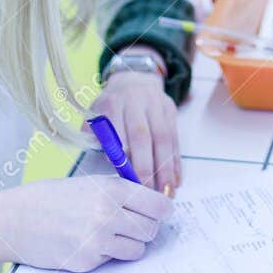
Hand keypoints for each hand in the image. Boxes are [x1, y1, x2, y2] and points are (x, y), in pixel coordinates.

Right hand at [0, 175, 171, 272]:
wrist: (14, 220)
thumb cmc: (48, 197)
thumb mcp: (88, 183)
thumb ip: (119, 191)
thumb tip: (149, 201)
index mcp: (111, 190)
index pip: (157, 205)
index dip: (162, 209)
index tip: (160, 211)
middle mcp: (108, 215)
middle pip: (152, 229)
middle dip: (146, 227)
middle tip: (134, 223)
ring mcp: (98, 242)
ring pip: (138, 249)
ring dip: (130, 243)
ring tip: (111, 234)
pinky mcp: (88, 262)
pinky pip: (113, 260)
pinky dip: (107, 254)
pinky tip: (87, 242)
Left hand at [90, 66, 181, 194]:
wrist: (133, 80)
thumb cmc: (111, 107)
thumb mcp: (96, 114)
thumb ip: (96, 136)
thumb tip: (106, 159)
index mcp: (112, 102)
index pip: (116, 130)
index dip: (120, 154)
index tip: (123, 177)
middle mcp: (135, 100)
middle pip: (142, 135)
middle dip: (145, 167)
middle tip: (146, 192)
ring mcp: (156, 104)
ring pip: (163, 138)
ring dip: (165, 168)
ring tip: (166, 193)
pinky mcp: (170, 110)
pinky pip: (175, 139)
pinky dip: (176, 162)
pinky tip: (176, 180)